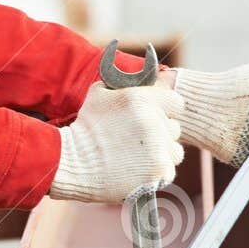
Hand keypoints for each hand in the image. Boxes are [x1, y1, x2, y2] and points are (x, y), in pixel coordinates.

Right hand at [48, 82, 184, 202]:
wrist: (73, 161)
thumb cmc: (86, 128)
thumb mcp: (100, 95)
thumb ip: (125, 83)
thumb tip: (150, 75)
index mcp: (141, 100)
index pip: (175, 102)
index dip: (165, 109)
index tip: (153, 116)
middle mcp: (153, 122)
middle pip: (174, 128)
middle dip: (160, 132)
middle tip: (137, 140)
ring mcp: (158, 149)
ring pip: (174, 150)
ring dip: (161, 153)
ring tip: (137, 156)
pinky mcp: (158, 171)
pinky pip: (168, 170)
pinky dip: (155, 172)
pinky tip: (137, 169)